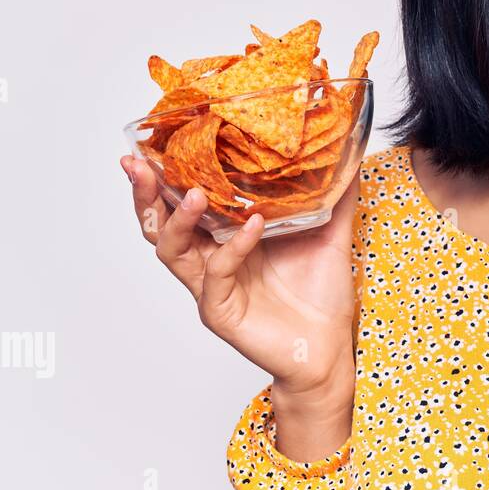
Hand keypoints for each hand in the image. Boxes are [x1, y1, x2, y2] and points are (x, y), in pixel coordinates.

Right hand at [120, 154, 359, 407]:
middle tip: (137, 163)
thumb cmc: (321, 295)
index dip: (164, 175)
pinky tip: (252, 225)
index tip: (152, 142)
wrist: (330, 347)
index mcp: (226, 238)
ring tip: (192, 191)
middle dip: (146, 193)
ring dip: (178, 218)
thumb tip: (351, 153)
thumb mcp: (330, 235)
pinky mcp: (222, 312)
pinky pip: (217, 275)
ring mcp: (212, 287)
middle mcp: (211, 260)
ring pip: (173, 250)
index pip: (183, 202)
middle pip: (160, 225)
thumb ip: (334, 196)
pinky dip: (233, 247)